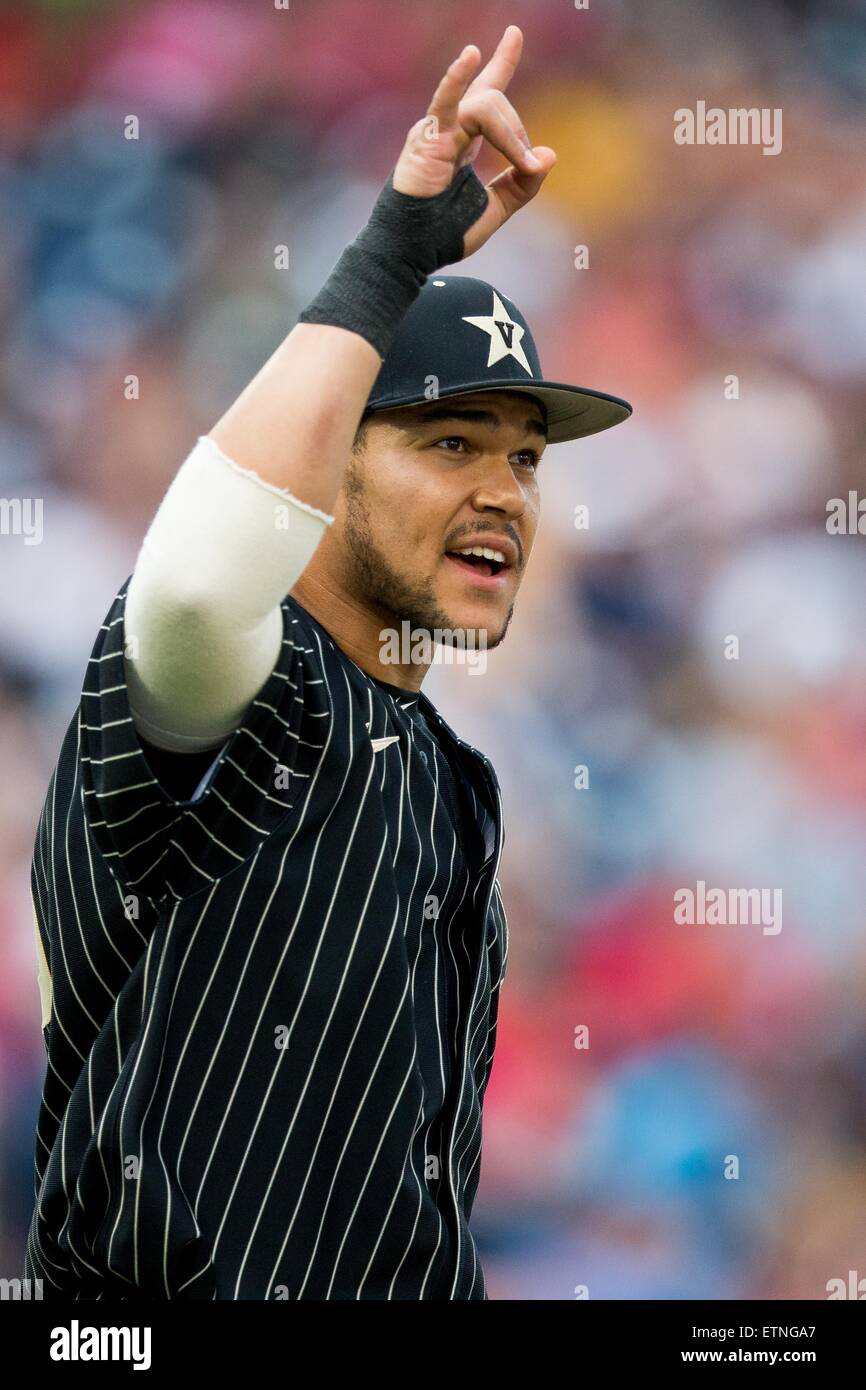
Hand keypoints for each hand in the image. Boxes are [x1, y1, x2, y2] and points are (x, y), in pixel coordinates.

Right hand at [392, 25, 556, 257]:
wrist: (414, 252)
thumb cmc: (445, 233)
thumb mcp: (497, 208)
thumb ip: (523, 184)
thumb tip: (548, 156)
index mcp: (463, 139)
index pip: (486, 91)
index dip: (501, 61)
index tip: (514, 33)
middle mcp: (449, 127)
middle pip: (495, 99)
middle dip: (520, 132)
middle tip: (529, 165)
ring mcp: (437, 129)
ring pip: (486, 105)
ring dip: (512, 133)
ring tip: (523, 162)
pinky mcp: (427, 138)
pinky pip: (448, 103)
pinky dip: (459, 79)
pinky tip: (471, 55)